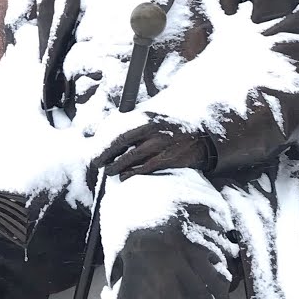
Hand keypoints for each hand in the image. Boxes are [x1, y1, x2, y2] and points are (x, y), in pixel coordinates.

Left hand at [90, 122, 209, 180]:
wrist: (200, 141)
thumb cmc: (173, 133)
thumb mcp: (157, 124)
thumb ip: (139, 130)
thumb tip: (116, 141)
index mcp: (148, 121)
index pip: (122, 134)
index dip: (107, 146)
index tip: (98, 154)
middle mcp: (153, 132)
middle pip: (123, 145)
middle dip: (107, 157)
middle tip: (97, 165)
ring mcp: (160, 145)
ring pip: (131, 158)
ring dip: (117, 166)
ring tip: (109, 172)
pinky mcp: (167, 159)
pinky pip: (144, 168)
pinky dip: (132, 173)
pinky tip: (124, 177)